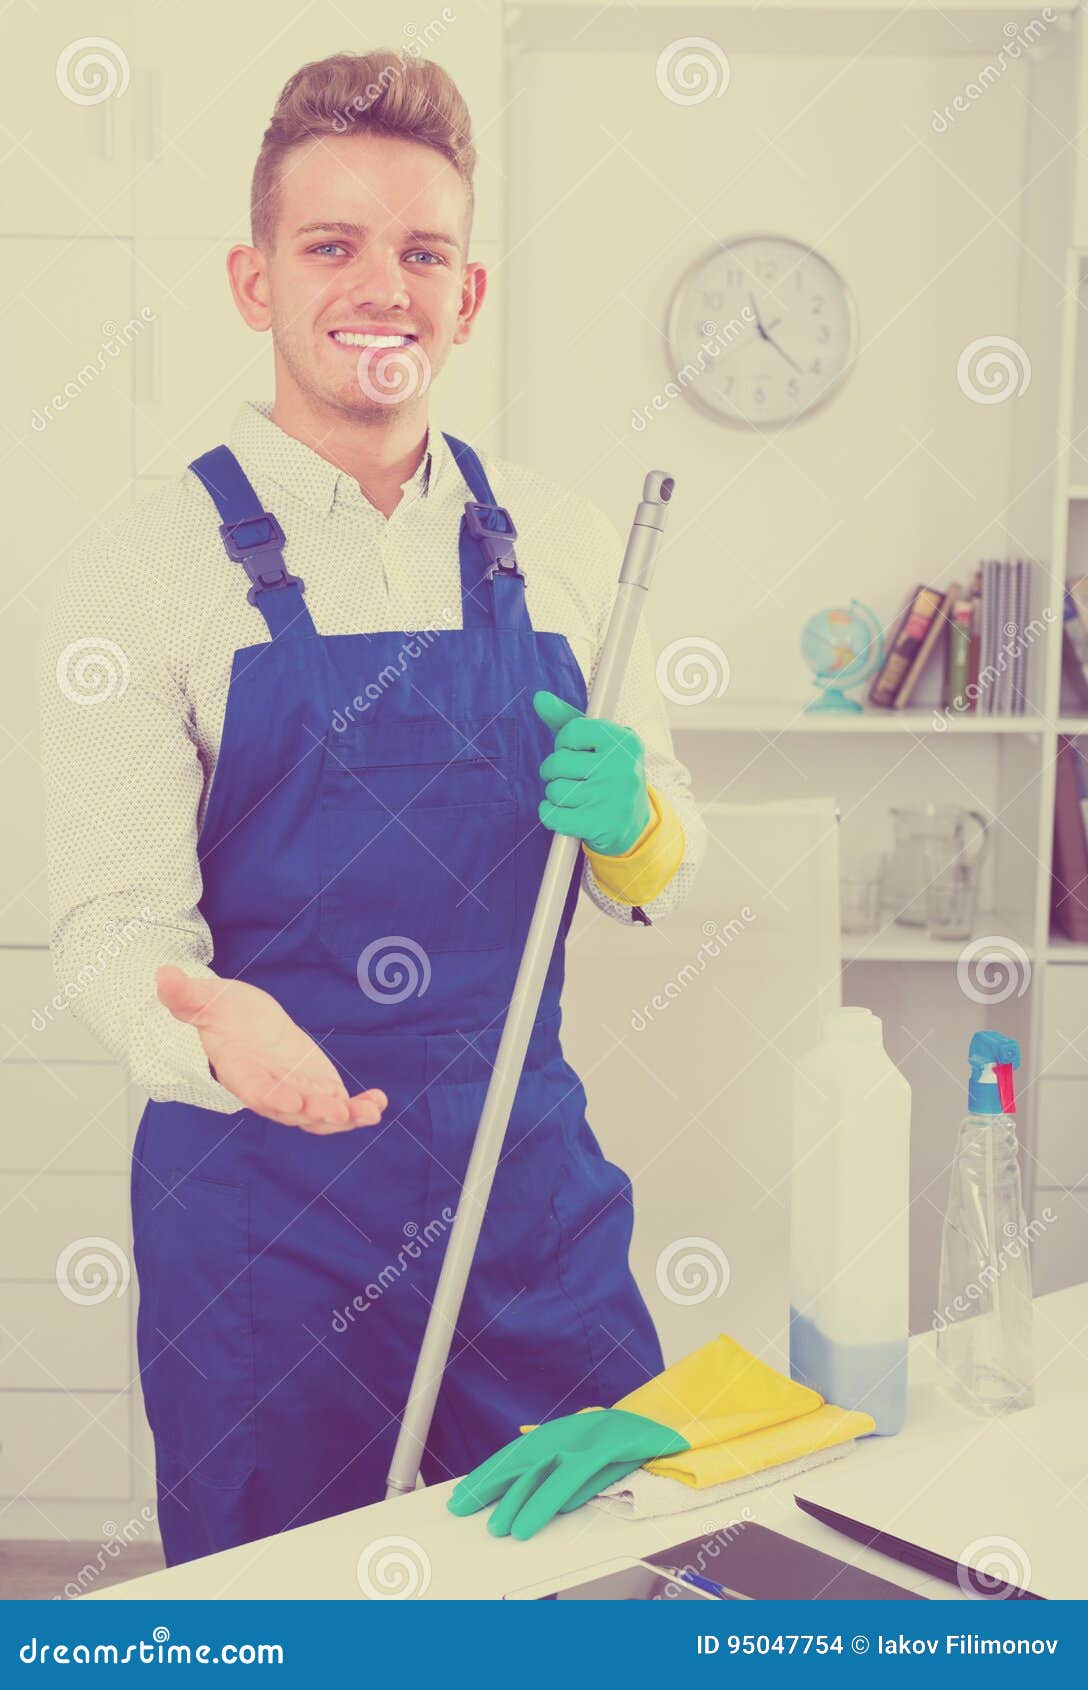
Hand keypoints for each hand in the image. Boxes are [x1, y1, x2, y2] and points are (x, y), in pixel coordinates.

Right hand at [155, 965, 386, 1133]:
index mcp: (241, 1071)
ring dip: (345, 1117)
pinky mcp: (316, 1087)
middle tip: (339, 1111)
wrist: (239, 1022)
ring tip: (369, 1112)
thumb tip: (162, 975)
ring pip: (319, 1115)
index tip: (294, 1102)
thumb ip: (185, 996)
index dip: (274, 1097)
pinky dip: (359, 1107)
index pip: (256, 1091)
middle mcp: (270, 1088)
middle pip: (293, 1110)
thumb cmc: (219, 1011)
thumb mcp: (203, 999)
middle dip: (316, 1113)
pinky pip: (338, 1104)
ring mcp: (295, 1091)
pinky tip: (379, 1102)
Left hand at [447, 1407, 687, 1539]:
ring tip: (509, 1529)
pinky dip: (562, 1494)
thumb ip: (551, 1468)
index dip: (485, 1477)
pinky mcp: (611, 1445)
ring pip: (548, 1472)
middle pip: (521, 1462)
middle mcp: (565, 1434)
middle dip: (491, 1488)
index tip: (460, 1497)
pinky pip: (581, 1472)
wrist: (659, 1425)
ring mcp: (587, 1438)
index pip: (512, 1457)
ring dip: (527, 1502)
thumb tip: (515, 1491)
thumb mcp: (579, 1454)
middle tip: (468, 1513)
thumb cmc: (617, 1444)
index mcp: (555, 1436)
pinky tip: (549, 1515)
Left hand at [533, 690, 651, 855]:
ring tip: (573, 795)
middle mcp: (622, 768)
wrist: (633, 822)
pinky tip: (563, 812)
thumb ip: (566, 719)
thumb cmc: (608, 774)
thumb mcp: (595, 743)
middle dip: (554, 771)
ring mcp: (611, 797)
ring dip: (554, 794)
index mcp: (624, 741)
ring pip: (554, 790)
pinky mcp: (599, 824)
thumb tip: (539, 698)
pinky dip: (549, 813)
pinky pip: (552, 814)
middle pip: (558, 762)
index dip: (564, 742)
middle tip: (570, 776)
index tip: (575, 751)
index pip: (572, 731)